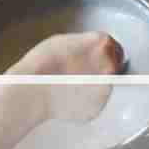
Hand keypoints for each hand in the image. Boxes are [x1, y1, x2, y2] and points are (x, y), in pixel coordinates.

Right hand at [7, 31, 125, 123]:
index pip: (115, 47)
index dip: (103, 54)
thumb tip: (89, 51)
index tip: (96, 58)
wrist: (34, 89)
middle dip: (101, 69)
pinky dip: (85, 101)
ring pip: (103, 86)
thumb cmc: (43, 64)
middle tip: (82, 72)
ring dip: (92, 86)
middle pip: (113, 66)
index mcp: (102, 44)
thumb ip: (85, 45)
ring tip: (70, 86)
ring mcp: (106, 88)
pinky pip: (94, 103)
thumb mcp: (65, 41)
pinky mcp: (98, 107)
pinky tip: (69, 97)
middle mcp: (109, 65)